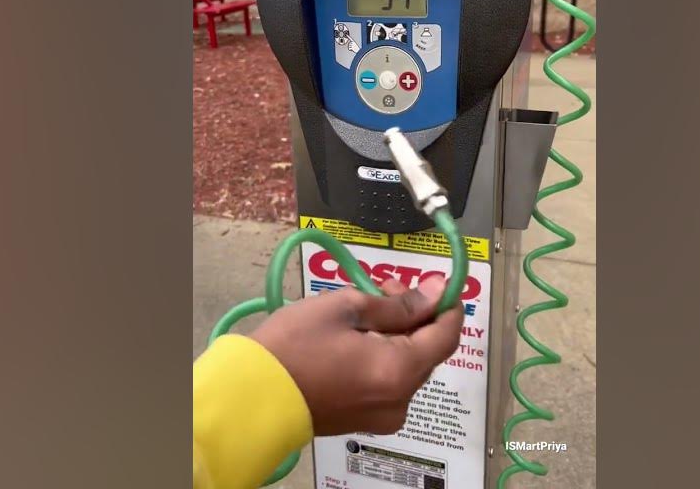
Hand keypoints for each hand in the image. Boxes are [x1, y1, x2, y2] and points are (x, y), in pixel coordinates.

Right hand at [250, 275, 464, 435]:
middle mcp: (401, 400)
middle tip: (383, 287)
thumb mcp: (345, 309)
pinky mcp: (366, 420)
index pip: (447, 334)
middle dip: (415, 314)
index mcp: (400, 371)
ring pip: (409, 364)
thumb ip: (397, 304)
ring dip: (398, 333)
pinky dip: (385, 355)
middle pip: (428, 349)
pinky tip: (359, 337)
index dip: (447, 303)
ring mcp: (384, 415)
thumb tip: (436, 294)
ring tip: (365, 308)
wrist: (252, 396)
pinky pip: (390, 381)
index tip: (435, 279)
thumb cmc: (294, 345)